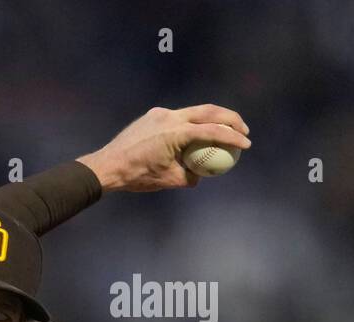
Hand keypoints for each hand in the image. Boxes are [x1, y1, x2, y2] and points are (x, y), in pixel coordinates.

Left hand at [77, 104, 250, 191]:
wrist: (107, 166)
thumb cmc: (136, 176)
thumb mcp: (168, 180)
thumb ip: (190, 176)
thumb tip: (201, 175)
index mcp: (175, 133)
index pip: (212, 130)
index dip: (233, 137)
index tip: (246, 143)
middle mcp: (169, 117)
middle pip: (209, 110)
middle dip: (230, 118)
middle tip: (243, 130)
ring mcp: (160, 113)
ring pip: (194, 110)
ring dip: (212, 118)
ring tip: (225, 129)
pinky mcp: (152, 115)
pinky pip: (178, 116)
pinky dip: (192, 122)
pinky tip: (197, 134)